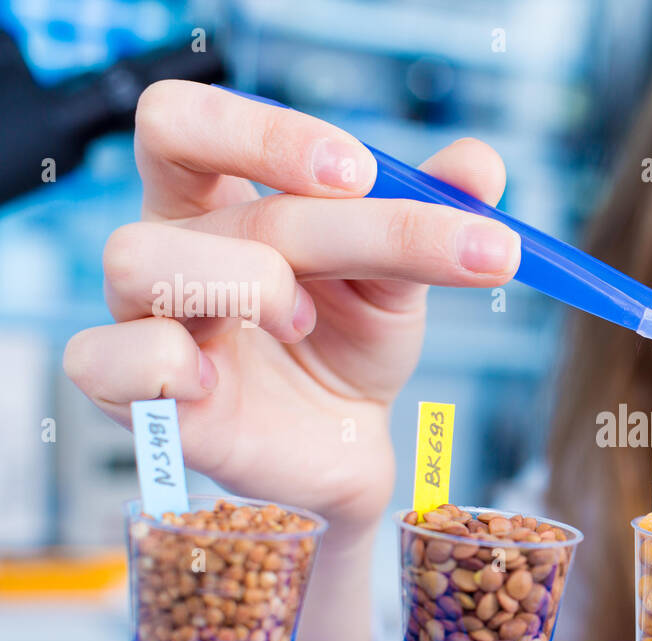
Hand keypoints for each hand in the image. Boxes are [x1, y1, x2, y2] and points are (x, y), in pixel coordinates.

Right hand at [64, 79, 519, 536]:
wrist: (343, 447)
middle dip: (287, 187)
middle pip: (176, 164)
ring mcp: (142, 318)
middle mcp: (171, 244)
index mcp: (220, 200)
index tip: (360, 169)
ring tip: (303, 323)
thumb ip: (432, 217)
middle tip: (358, 200)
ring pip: (138, 257)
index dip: (262, 128)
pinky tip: (223, 381)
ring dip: (245, 280)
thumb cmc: (351, 348)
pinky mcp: (136, 399)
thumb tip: (479, 164)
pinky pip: (110, 359)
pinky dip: (170, 362)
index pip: (192, 120)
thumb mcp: (399, 280)